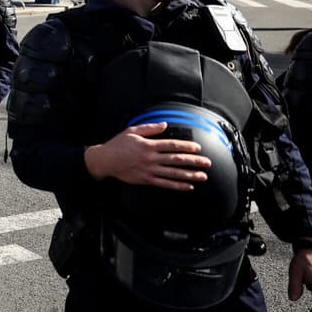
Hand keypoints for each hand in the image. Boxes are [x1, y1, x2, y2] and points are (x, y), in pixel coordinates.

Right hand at [84, 122, 210, 188]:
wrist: (105, 160)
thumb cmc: (117, 144)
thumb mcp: (132, 131)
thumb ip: (149, 128)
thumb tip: (164, 125)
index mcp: (148, 145)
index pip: (172, 145)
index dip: (186, 147)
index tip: (198, 148)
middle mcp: (151, 158)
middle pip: (176, 160)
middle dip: (194, 161)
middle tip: (207, 163)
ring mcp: (149, 170)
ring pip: (173, 173)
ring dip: (190, 175)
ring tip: (203, 176)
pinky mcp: (146, 179)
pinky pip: (165, 183)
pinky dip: (177, 185)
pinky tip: (188, 186)